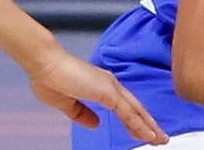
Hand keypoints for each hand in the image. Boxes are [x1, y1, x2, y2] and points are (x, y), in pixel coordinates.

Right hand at [22, 46, 166, 144]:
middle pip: (135, 108)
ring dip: (148, 126)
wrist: (43, 64)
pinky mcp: (108, 93)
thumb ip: (82, 114)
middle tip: (160, 136)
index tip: (142, 130)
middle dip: (148, 123)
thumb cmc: (49, 78)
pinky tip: (147, 134)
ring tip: (159, 139)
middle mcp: (110, 85)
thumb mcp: (66, 104)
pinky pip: (128, 112)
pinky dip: (139, 124)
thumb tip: (96, 124)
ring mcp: (111, 88)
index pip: (123, 106)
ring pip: (135, 111)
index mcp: (100, 86)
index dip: (134, 119)